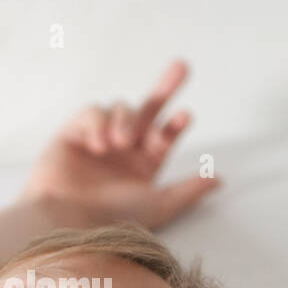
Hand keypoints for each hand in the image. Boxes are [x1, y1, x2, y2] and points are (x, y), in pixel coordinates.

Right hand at [19, 59, 221, 229]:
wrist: (68, 222)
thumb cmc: (113, 219)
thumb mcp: (160, 206)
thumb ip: (189, 190)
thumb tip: (219, 179)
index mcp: (145, 163)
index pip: (167, 134)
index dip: (176, 124)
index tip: (185, 117)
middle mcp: (124, 148)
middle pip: (149, 108)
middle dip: (166, 87)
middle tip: (181, 65)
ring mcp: (99, 138)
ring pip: (121, 108)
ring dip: (125, 120)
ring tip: (121, 142)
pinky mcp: (73, 133)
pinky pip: (92, 112)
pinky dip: (98, 123)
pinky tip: (99, 145)